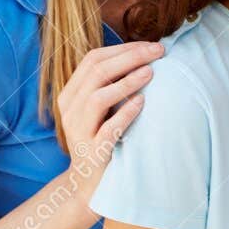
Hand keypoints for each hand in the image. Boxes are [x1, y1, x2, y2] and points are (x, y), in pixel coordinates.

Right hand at [56, 41, 164, 193]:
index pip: (92, 59)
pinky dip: (126, 113)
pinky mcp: (92, 152)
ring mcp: (78, 132)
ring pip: (98, 97)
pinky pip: (108, 128)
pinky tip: (142, 102)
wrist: (90, 184)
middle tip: (158, 51)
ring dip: (127, 81)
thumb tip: (144, 55)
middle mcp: (69, 110)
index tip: (151, 44)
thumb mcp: (102, 110)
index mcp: (70, 95)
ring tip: (151, 72)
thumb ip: (111, 85)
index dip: (123, 48)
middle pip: (96, 72)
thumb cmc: (103, 139)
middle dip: (130, 57)